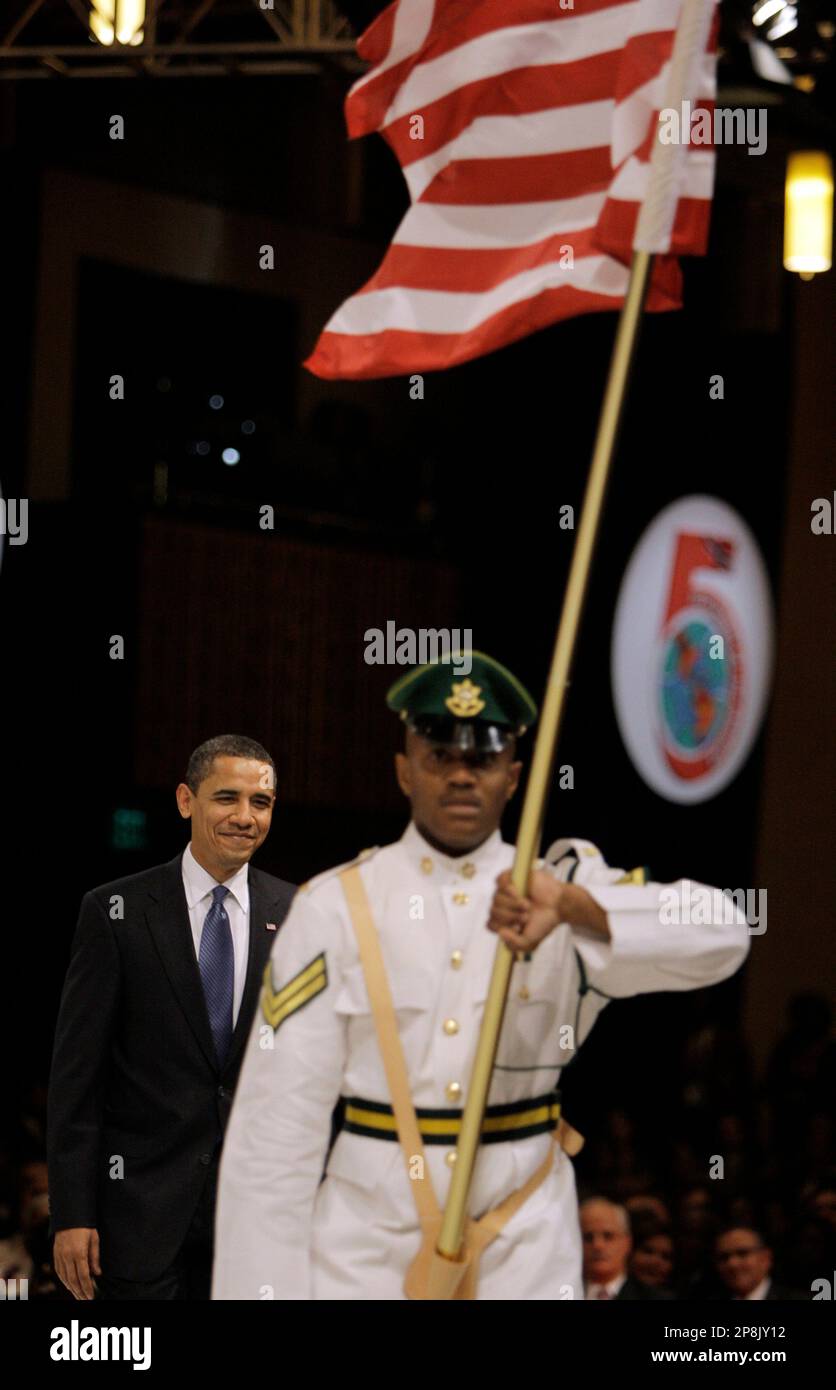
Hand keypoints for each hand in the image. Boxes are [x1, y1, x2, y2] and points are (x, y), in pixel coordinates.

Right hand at [53, 1227, 100, 1299]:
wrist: (69, 1215)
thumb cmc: (85, 1226)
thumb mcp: (94, 1239)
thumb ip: (95, 1258)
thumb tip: (97, 1274)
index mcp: (78, 1252)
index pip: (83, 1276)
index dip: (87, 1288)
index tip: (91, 1297)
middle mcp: (67, 1256)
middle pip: (73, 1280)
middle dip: (80, 1292)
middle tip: (86, 1300)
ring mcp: (60, 1256)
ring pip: (65, 1278)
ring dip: (72, 1289)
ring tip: (79, 1296)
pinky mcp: (56, 1255)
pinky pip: (59, 1272)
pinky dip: (64, 1281)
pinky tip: (69, 1286)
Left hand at [488, 869, 609, 952]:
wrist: (559, 905)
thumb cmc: (543, 922)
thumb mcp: (529, 942)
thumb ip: (514, 945)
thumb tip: (501, 933)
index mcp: (504, 920)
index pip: (490, 925)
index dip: (502, 927)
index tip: (518, 928)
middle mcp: (503, 905)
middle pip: (493, 912)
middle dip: (510, 917)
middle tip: (526, 916)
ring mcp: (506, 891)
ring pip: (496, 898)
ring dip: (513, 905)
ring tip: (527, 906)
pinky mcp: (512, 877)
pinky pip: (499, 881)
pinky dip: (508, 889)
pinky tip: (517, 893)